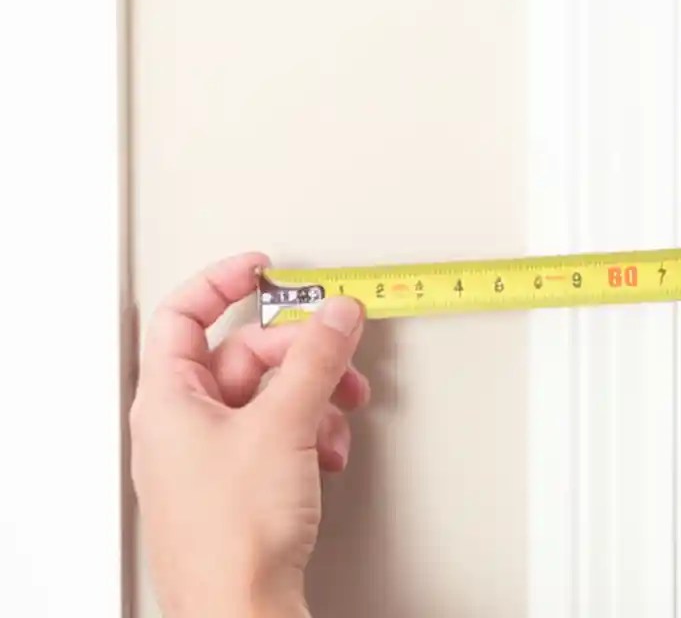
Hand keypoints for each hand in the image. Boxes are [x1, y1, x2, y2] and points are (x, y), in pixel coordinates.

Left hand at [130, 253, 370, 616]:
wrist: (241, 611)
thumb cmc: (230, 537)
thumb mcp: (283, 426)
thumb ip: (315, 360)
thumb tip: (334, 314)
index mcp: (168, 399)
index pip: (181, 315)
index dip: (220, 283)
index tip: (260, 267)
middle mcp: (182, 425)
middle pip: (244, 358)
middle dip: (300, 355)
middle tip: (339, 352)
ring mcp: (211, 458)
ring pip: (269, 398)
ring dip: (315, 398)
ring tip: (340, 412)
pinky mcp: (241, 486)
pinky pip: (279, 435)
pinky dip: (311, 434)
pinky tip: (328, 452)